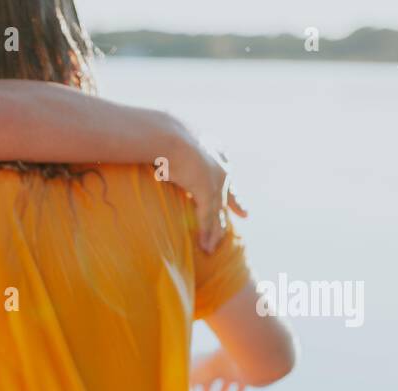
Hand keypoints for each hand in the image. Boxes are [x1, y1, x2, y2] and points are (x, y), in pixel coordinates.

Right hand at [166, 125, 246, 253]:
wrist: (165, 134)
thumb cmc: (160, 134)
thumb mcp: (168, 141)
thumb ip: (168, 149)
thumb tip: (154, 150)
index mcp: (213, 151)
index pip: (226, 172)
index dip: (232, 190)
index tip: (242, 206)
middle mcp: (219, 166)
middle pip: (226, 195)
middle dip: (233, 207)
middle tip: (243, 215)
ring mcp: (215, 180)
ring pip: (218, 212)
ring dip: (214, 232)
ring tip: (211, 248)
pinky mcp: (207, 191)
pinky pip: (208, 218)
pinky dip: (206, 233)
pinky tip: (205, 247)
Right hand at [190, 349, 247, 390]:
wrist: (232, 359)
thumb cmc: (209, 368)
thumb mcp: (191, 377)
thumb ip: (184, 385)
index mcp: (206, 364)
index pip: (198, 375)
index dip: (194, 386)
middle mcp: (218, 367)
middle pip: (212, 380)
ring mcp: (231, 371)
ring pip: (226, 385)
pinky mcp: (243, 376)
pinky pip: (240, 387)